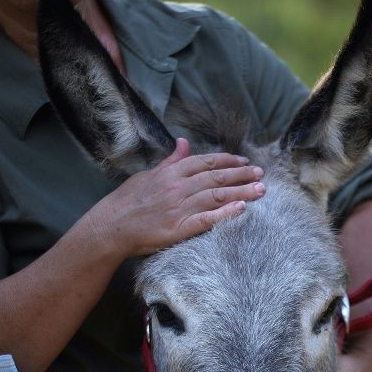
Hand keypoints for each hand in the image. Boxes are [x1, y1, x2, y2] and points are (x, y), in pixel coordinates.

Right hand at [84, 138, 265, 256]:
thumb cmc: (126, 202)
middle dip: (242, 174)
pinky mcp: (178, 229)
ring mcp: (179, 208)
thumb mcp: (148, 175)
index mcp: (171, 173)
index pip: (205, 162)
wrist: (110, 227)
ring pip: (217, 196)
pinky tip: (242, 209)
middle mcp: (178, 187)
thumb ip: (170, 161)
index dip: (227, 161)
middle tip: (261, 173)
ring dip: (242, 192)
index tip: (244, 161)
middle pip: (216, 178)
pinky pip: (207, 219)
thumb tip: (184, 143)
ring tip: (261, 190)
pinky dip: (226, 213)